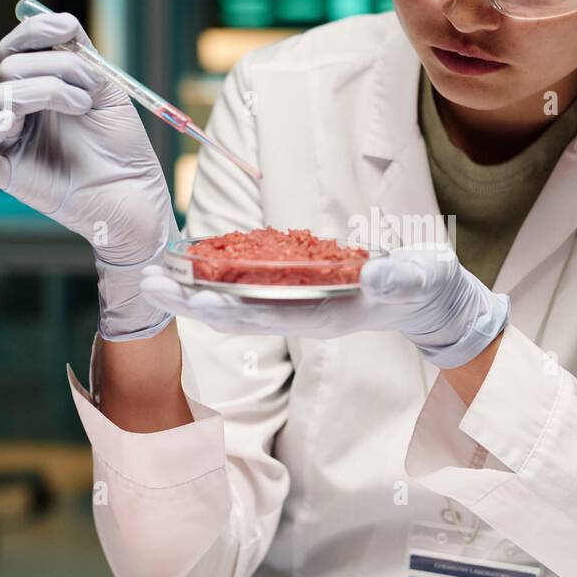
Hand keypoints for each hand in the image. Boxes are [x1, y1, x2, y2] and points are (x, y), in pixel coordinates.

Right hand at [0, 10, 179, 339]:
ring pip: (1, 95)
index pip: (17, 48)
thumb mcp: (107, 91)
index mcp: (39, 89)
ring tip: (84, 108)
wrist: (136, 196)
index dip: (35, 31)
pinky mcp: (5, 171)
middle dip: (56, 67)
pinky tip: (9, 123)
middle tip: (90, 90)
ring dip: (48, 91)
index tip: (67, 29)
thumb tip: (61, 21)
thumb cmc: (123, 149)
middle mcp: (19, 112)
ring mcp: (9, 140)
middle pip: (11, 67)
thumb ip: (82, 57)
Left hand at [139, 245, 509, 367]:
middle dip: (191, 300)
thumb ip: (400, 278)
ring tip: (154, 273)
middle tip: (146, 283)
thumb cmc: (426, 289)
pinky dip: (218, 274)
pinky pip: (250, 284)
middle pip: (235, 312)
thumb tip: (375, 274)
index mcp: (324, 316)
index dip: (224, 307)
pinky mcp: (298, 286)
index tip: (190, 297)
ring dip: (194, 289)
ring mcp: (298, 302)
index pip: (265, 315)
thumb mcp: (421, 280)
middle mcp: (302, 312)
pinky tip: (192, 260)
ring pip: (235, 301)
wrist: (429, 299)